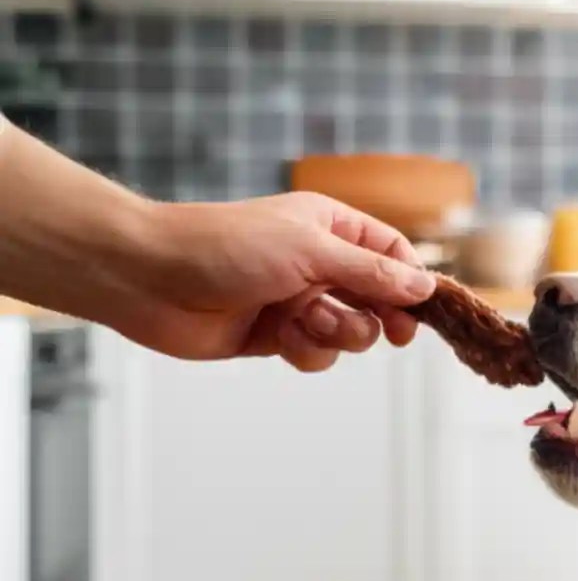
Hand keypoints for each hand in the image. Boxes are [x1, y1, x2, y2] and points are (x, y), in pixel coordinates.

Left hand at [123, 192, 435, 370]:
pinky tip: (284, 338)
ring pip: (351, 330)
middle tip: (392, 334)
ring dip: (338, 333)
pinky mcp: (277, 335)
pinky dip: (309, 350)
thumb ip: (371, 274)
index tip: (423, 310)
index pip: (391, 254)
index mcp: (330, 227)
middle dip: (380, 316)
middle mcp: (319, 262)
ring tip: (306, 322)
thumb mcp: (311, 251)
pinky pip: (318, 353)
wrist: (149, 279)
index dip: (412, 282)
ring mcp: (299, 300)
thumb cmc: (224, 247)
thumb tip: (424, 287)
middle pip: (379, 298)